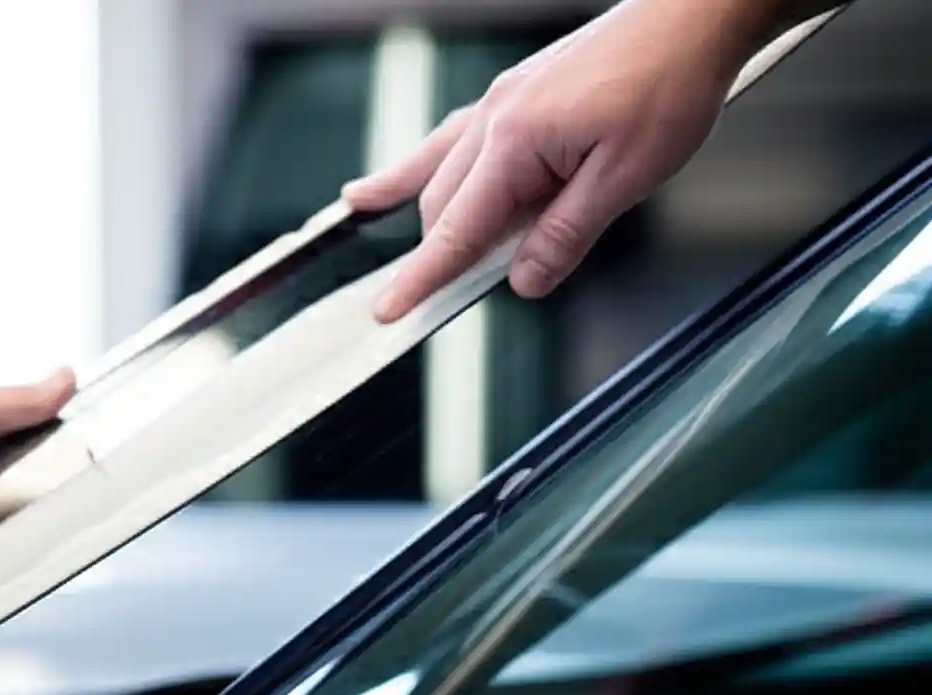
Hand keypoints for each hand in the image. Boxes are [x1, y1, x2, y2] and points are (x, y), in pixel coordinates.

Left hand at [0, 368, 76, 564]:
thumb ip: (17, 404)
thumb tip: (68, 376)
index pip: (34, 438)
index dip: (62, 448)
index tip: (92, 458)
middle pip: (25, 488)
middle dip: (39, 498)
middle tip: (60, 505)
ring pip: (1, 529)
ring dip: (9, 533)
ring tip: (22, 535)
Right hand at [345, 0, 772, 319]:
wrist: (688, 19)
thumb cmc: (667, 84)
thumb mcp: (626, 177)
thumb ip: (566, 233)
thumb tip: (524, 279)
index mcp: (516, 140)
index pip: (455, 227)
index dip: (422, 276)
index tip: (389, 310)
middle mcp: (496, 117)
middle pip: (444, 203)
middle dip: (437, 251)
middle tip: (440, 298)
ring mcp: (502, 101)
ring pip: (439, 164)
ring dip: (413, 200)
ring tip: (362, 207)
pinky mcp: (517, 94)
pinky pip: (457, 136)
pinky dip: (430, 162)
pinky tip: (410, 172)